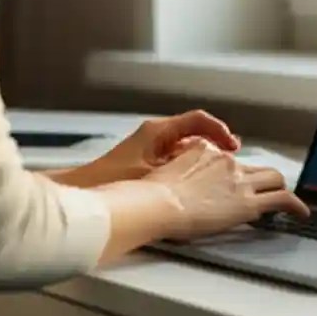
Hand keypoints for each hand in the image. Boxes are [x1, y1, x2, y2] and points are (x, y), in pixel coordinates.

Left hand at [57, 110, 241, 186]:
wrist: (83, 195)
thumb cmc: (111, 181)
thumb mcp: (153, 173)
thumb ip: (182, 167)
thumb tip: (212, 162)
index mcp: (158, 130)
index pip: (198, 120)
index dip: (219, 130)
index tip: (232, 146)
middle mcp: (156, 135)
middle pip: (195, 132)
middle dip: (216, 144)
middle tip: (232, 160)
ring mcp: (152, 150)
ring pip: (188, 147)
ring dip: (205, 157)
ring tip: (220, 172)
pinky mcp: (149, 165)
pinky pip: (178, 161)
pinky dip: (192, 168)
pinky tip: (198, 183)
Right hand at [144, 139, 309, 240]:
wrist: (159, 203)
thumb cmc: (151, 194)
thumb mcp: (164, 171)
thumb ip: (177, 170)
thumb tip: (178, 182)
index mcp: (205, 150)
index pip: (227, 160)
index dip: (231, 174)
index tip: (231, 184)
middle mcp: (227, 161)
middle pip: (254, 166)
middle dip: (261, 178)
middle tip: (263, 191)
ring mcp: (240, 180)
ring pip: (273, 178)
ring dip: (280, 189)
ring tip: (287, 202)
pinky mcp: (248, 203)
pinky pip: (282, 200)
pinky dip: (295, 206)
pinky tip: (301, 213)